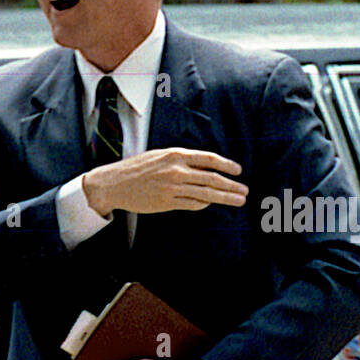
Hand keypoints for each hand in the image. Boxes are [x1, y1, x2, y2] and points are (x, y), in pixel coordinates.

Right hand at [82, 147, 246, 216]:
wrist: (114, 183)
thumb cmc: (138, 168)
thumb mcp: (161, 156)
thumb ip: (182, 160)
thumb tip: (205, 168)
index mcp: (175, 155)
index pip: (208, 159)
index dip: (226, 165)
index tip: (238, 171)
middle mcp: (176, 170)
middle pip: (211, 179)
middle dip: (231, 186)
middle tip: (245, 191)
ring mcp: (172, 187)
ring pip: (205, 194)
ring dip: (225, 198)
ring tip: (238, 200)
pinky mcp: (166, 202)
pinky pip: (192, 204)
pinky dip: (204, 204)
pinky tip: (211, 204)